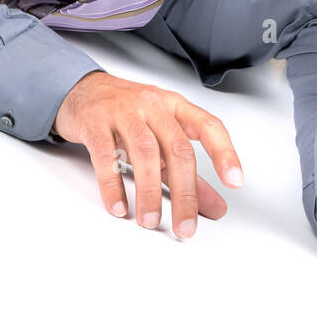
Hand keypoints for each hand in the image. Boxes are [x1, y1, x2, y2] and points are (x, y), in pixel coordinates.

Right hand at [52, 71, 243, 238]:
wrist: (81, 90)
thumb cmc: (127, 113)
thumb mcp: (160, 137)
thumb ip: (186, 172)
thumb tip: (214, 207)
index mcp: (174, 107)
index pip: (208, 126)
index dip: (224, 153)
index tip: (234, 182)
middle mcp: (152, 105)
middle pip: (177, 148)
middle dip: (184, 192)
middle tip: (185, 226)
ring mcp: (122, 111)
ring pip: (144, 152)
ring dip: (149, 191)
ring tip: (151, 220)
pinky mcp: (94, 123)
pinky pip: (105, 155)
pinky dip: (113, 185)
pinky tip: (119, 206)